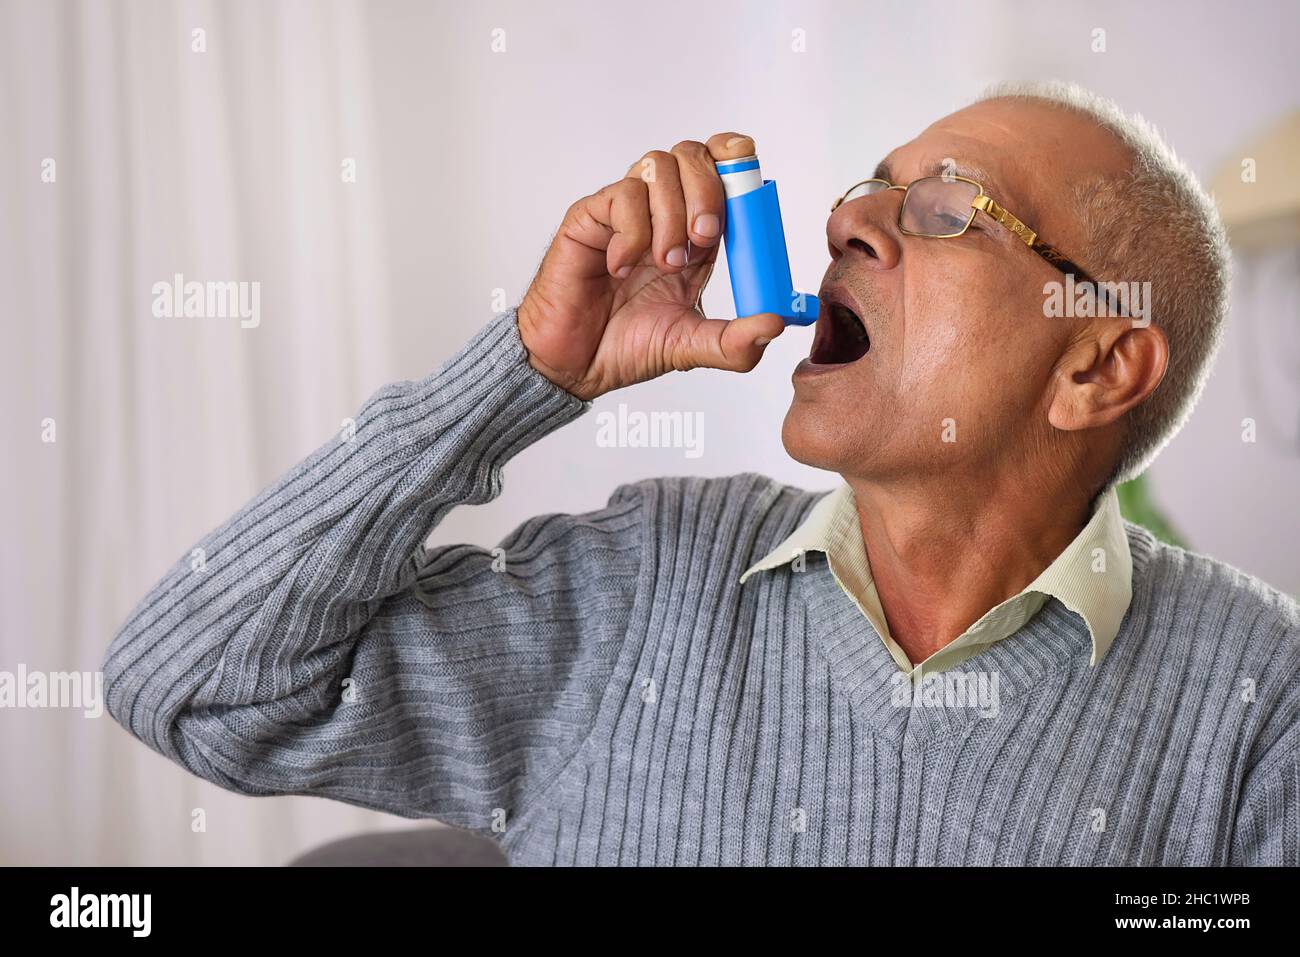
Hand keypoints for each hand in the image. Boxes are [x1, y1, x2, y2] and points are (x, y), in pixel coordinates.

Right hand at [516, 133, 785, 400]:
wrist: (575, 365)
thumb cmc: (626, 347)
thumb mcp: (692, 347)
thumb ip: (735, 342)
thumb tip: (776, 325)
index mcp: (695, 234)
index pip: (723, 170)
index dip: (739, 162)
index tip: (748, 190)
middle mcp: (662, 214)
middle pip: (695, 155)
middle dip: (709, 191)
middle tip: (702, 239)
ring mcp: (625, 212)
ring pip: (659, 165)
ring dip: (670, 214)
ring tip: (662, 262)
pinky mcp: (590, 217)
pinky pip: (621, 195)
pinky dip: (632, 231)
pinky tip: (621, 266)